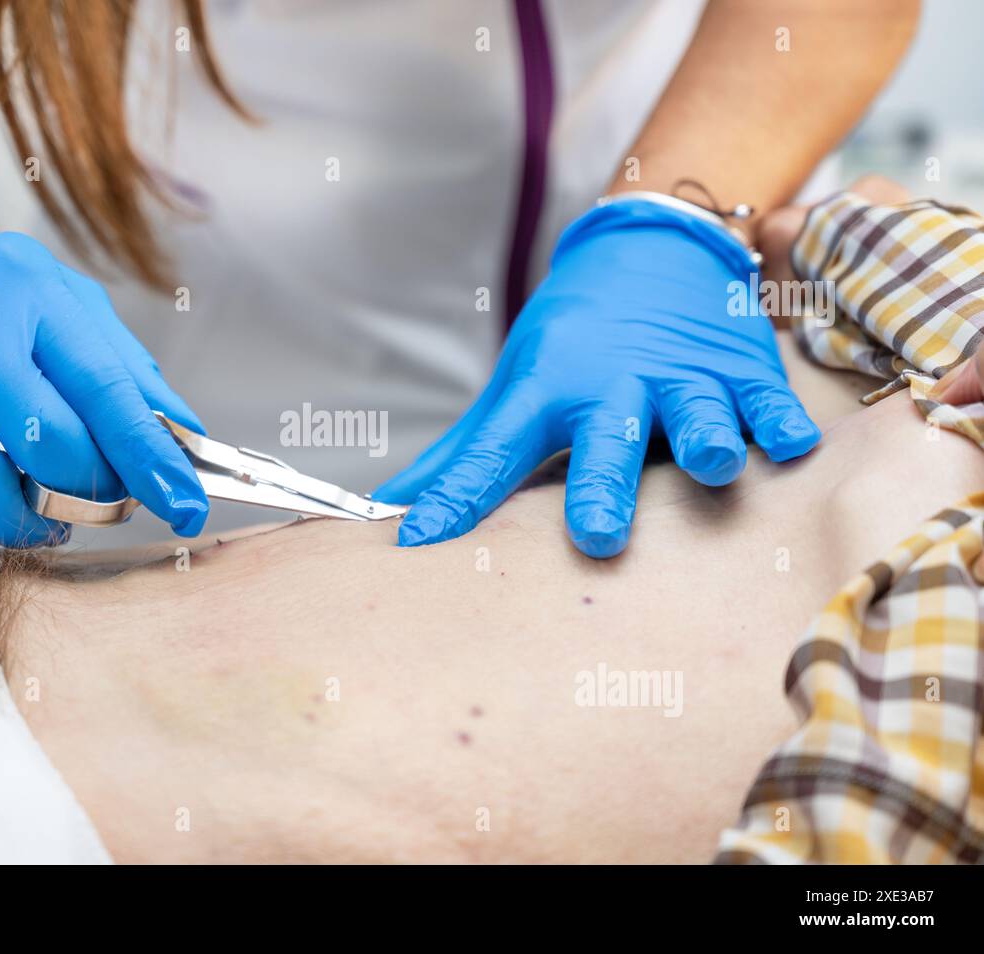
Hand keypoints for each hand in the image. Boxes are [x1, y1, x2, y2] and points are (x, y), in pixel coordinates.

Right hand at [0, 196, 208, 545]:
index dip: (151, 459)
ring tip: (35, 519)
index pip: (106, 391)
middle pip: (47, 444)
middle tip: (97, 504)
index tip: (186, 506)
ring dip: (20, 522)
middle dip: (88, 493)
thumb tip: (187, 440)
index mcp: (30, 294)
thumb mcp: (60, 302)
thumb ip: (125, 368)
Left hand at [375, 198, 820, 557]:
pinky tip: (792, 445)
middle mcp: (616, 384)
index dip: (455, 498)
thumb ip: (464, 454)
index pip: (491, 451)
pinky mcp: (743, 370)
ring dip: (705, 437)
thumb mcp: (514, 385)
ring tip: (711, 464)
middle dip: (602, 486)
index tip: (418, 541)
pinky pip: (768, 400)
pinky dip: (779, 421)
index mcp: (548, 390)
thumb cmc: (574, 337)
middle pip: (606, 441)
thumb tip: (391, 510)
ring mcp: (685, 377)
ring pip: (699, 413)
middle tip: (598, 536)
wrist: (653, 246)